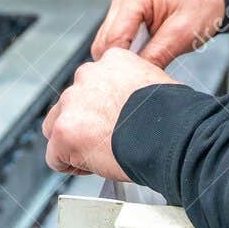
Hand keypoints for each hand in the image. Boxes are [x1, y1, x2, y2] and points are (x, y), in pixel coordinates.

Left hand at [43, 48, 179, 180]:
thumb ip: (131, 90)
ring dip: (74, 142)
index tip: (113, 121)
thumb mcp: (156, 84)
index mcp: (112, 61)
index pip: (93, 83)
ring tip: (100, 155)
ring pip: (57, 127)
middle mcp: (88, 75)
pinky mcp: (65, 131)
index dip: (102, 108)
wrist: (172, 136)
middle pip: (71, 103)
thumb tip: (131, 106)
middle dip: (85, 124)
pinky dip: (70, 166)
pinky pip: (55, 156)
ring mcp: (73, 102)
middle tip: (106, 141)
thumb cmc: (174, 117)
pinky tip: (93, 166)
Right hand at [91, 0, 226, 68]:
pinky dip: (127, 50)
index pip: (113, 39)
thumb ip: (155, 55)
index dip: (121, 64)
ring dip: (123, 57)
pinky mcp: (124, 11)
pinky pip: (116, 37)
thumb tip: (133, 78)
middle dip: (120, 62)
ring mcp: (121, 2)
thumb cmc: (201, 6)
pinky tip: (144, 57)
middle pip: (104, 41)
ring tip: (145, 67)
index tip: (134, 82)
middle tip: (141, 78)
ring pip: (106, 41)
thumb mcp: (181, 34)